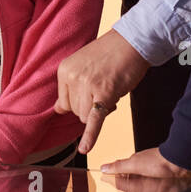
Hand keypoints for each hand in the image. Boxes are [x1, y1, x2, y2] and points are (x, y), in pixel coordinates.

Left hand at [56, 30, 150, 154]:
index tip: (91, 93)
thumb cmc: (110, 54)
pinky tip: (86, 149)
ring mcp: (87, 86)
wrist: (132, 41)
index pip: (64, 103)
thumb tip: (58, 110)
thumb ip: (70, 86)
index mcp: (64, 70)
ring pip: (85, 118)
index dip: (80, 102)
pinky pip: (94, 120)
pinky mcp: (104, 94)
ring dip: (99, 112)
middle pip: (75, 112)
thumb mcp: (82, 64)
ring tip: (110, 92)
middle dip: (90, 107)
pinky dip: (91, 136)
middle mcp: (72, 78)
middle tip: (105, 90)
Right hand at [103, 150, 190, 191]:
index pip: (125, 179)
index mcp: (135, 166)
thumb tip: (103, 168)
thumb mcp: (134, 164)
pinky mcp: (165, 183)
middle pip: (136, 188)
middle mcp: (144, 172)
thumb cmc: (157, 161)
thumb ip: (118, 167)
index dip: (123, 189)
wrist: (178, 162)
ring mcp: (155, 178)